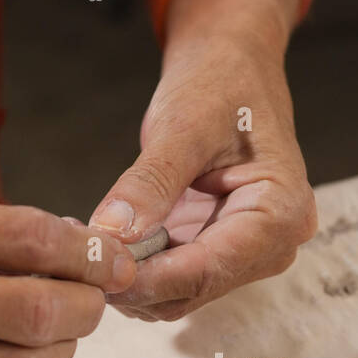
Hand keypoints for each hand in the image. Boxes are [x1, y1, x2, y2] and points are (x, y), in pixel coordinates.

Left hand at [90, 0, 316, 320]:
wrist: (232, 64)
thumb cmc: (221, 82)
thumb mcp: (182, 125)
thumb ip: (149, 182)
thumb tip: (112, 232)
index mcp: (281, 215)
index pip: (209, 269)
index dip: (148, 278)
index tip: (96, 272)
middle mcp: (273, 246)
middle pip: (195, 289)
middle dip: (135, 280)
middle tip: (76, 255)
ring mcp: (248, 253)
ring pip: (180, 292)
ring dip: (132, 278)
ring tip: (86, 241)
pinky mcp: (220, 250)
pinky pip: (174, 275)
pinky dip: (138, 267)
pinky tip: (106, 240)